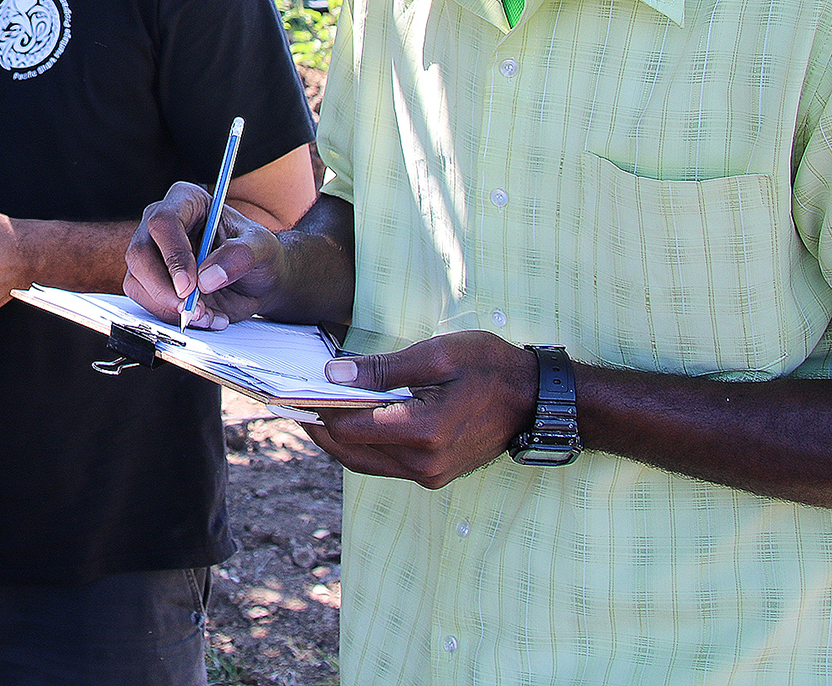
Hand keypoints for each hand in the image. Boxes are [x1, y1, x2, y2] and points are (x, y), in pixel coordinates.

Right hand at [124, 181, 282, 327]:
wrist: (257, 280)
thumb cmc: (257, 254)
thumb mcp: (262, 248)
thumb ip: (240, 256)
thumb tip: (207, 278)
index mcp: (187, 201)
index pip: (164, 222)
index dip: (173, 255)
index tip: (189, 286)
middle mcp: (161, 225)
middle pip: (140, 253)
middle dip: (163, 288)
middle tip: (191, 309)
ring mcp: (152, 254)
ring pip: (137, 281)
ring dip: (168, 307)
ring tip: (207, 315)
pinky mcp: (150, 281)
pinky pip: (146, 302)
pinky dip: (172, 316)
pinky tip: (203, 317)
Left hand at [305, 332, 538, 488]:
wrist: (536, 399)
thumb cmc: (490, 368)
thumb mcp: (437, 355)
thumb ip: (384, 369)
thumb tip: (335, 375)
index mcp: (424, 432)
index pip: (351, 428)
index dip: (320, 409)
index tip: (297, 389)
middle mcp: (424, 464)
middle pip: (350, 452)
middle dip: (320, 428)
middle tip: (294, 403)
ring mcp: (430, 474)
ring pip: (365, 463)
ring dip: (338, 440)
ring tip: (316, 410)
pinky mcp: (434, 475)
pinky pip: (384, 465)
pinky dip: (362, 445)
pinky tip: (351, 421)